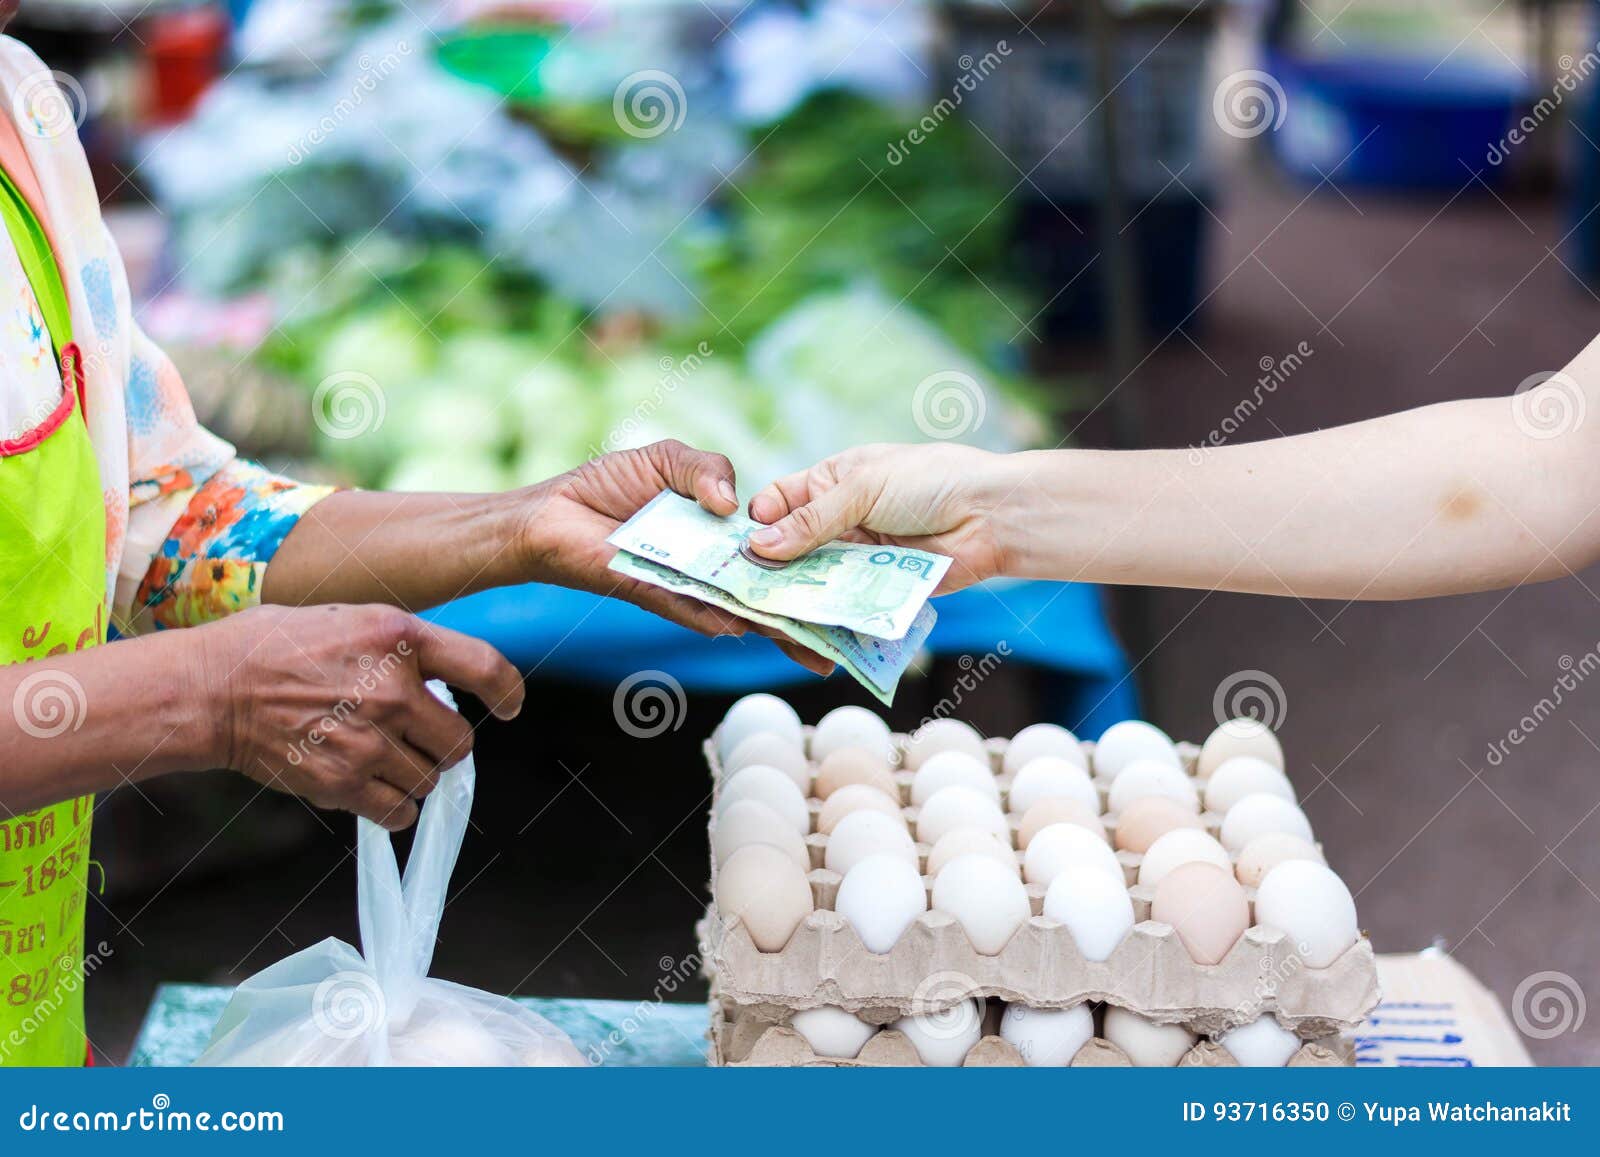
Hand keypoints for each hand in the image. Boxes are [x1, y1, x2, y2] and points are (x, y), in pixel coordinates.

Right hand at [200, 604, 524, 829]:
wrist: (212, 690)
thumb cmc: (276, 647)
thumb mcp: (351, 618)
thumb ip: (403, 645)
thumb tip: (445, 676)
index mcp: (399, 637)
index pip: (484, 667)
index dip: (507, 691)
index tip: (509, 706)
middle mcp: (393, 689)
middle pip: (460, 742)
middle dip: (444, 744)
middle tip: (414, 736)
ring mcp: (370, 740)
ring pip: (430, 780)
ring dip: (415, 775)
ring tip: (379, 757)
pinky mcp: (343, 782)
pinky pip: (399, 813)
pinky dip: (394, 808)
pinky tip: (372, 787)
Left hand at [523, 440, 832, 673]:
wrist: (552, 509)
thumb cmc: (607, 484)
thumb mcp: (668, 459)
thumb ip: (706, 469)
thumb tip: (730, 505)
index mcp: (718, 536)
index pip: (768, 556)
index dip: (803, 570)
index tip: (843, 587)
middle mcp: (704, 566)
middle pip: (759, 595)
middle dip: (796, 620)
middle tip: (834, 646)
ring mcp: (679, 584)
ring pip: (731, 608)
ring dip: (766, 626)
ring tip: (804, 646)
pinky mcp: (647, 591)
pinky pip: (684, 606)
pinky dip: (709, 614)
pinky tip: (737, 625)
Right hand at [746, 443, 1010, 593]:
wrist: (992, 516)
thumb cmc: (931, 482)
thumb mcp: (863, 490)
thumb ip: (810, 522)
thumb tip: (759, 546)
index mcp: (831, 481)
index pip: (777, 503)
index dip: (757, 524)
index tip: (737, 550)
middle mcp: (839, 520)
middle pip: (789, 549)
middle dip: (769, 569)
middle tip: (744, 593)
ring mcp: (857, 556)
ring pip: (812, 580)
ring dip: (794, 597)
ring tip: (770, 616)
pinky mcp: (876, 587)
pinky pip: (842, 603)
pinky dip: (825, 615)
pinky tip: (806, 629)